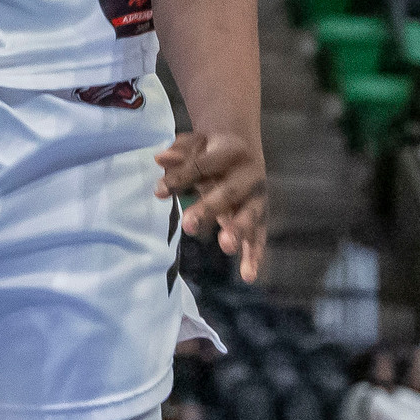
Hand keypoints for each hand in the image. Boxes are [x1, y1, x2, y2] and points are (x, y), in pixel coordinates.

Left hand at [155, 129, 266, 281]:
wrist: (243, 146)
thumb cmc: (211, 149)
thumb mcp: (194, 144)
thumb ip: (178, 153)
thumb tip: (160, 160)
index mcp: (229, 152)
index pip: (201, 167)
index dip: (180, 178)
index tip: (159, 190)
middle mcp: (247, 175)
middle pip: (227, 192)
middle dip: (209, 208)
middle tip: (188, 225)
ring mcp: (256, 197)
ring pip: (249, 214)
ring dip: (237, 230)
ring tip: (225, 245)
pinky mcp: (259, 217)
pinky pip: (258, 237)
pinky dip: (254, 255)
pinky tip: (248, 275)